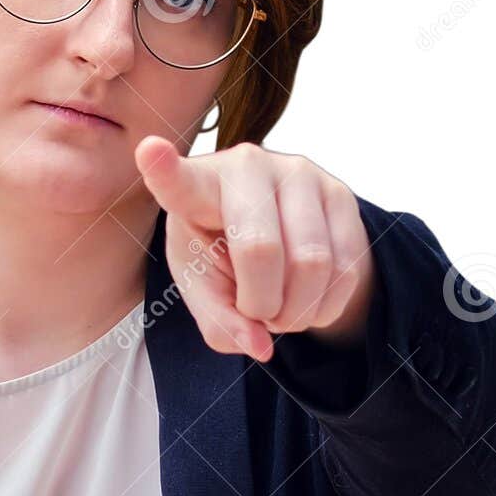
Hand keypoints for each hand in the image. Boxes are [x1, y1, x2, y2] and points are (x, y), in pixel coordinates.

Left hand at [134, 136, 375, 362]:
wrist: (279, 232)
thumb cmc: (221, 252)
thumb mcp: (203, 286)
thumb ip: (219, 321)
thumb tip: (260, 345)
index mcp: (198, 185)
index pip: (179, 181)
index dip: (164, 169)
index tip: (148, 151)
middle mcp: (248, 166)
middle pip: (261, 250)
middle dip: (261, 305)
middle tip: (257, 311)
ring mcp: (300, 173)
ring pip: (312, 263)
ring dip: (298, 311)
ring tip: (283, 307)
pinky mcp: (341, 193)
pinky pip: (346, 268)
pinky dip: (325, 306)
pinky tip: (308, 299)